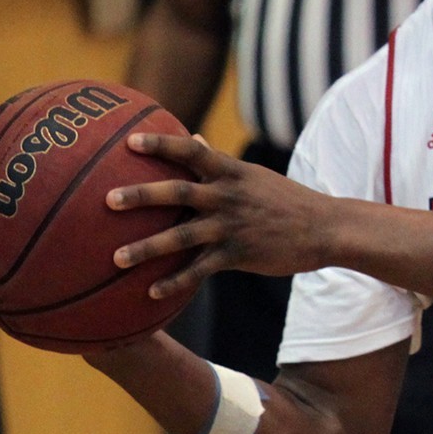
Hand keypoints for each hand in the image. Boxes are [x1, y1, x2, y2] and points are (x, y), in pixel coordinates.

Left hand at [106, 132, 334, 298]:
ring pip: (182, 236)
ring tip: (116, 257)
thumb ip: (221, 163)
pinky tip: (151, 293)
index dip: (160, 144)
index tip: (130, 142)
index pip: (191, 151)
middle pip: (177, 191)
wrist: (324, 228)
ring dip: (147, 247)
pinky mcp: (238, 254)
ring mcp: (232, 226)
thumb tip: (194, 140)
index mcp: (231, 172)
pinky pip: (200, 270)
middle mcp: (227, 196)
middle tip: (108, 200)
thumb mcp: (255, 176)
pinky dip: (175, 282)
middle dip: (141, 195)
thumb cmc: (287, 200)